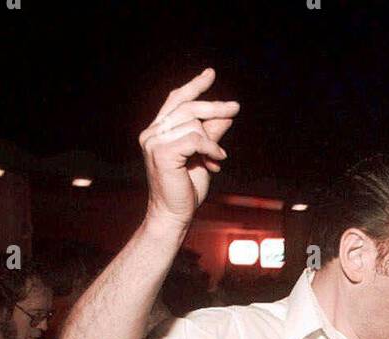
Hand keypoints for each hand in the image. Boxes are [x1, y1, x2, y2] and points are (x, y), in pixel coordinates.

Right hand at [139, 68, 239, 228]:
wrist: (174, 215)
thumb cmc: (187, 190)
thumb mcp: (204, 157)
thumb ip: (211, 135)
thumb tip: (226, 116)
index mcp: (159, 131)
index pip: (176, 100)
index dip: (194, 86)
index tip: (210, 74)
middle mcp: (152, 132)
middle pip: (186, 106)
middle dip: (214, 106)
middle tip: (235, 107)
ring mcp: (153, 141)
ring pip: (192, 124)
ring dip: (212, 141)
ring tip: (218, 160)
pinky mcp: (161, 152)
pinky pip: (194, 139)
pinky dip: (210, 149)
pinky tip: (216, 163)